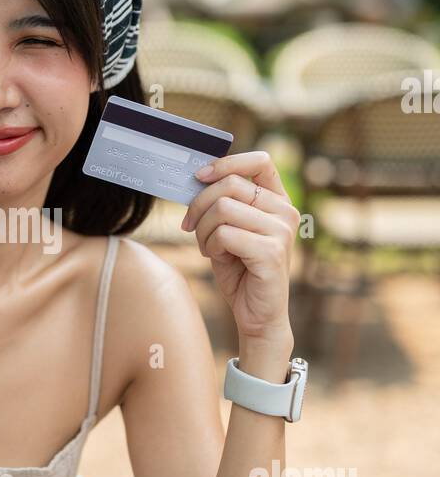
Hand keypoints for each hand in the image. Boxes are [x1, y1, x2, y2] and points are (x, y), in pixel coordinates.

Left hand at [180, 150, 299, 342]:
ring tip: (208, 247)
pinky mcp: (271, 252)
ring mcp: (281, 231)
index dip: (226, 162)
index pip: (260, 161)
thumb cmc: (241, 271)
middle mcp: (285, 212)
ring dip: (203, 229)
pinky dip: (210, 246)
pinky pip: (224, 233)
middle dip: (199, 204)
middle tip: (190, 226)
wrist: (258, 314)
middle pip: (230, 184)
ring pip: (223, 208)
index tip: (200, 176)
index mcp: (278, 201)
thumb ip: (222, 203)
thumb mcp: (229, 229)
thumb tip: (197, 177)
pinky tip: (216, 258)